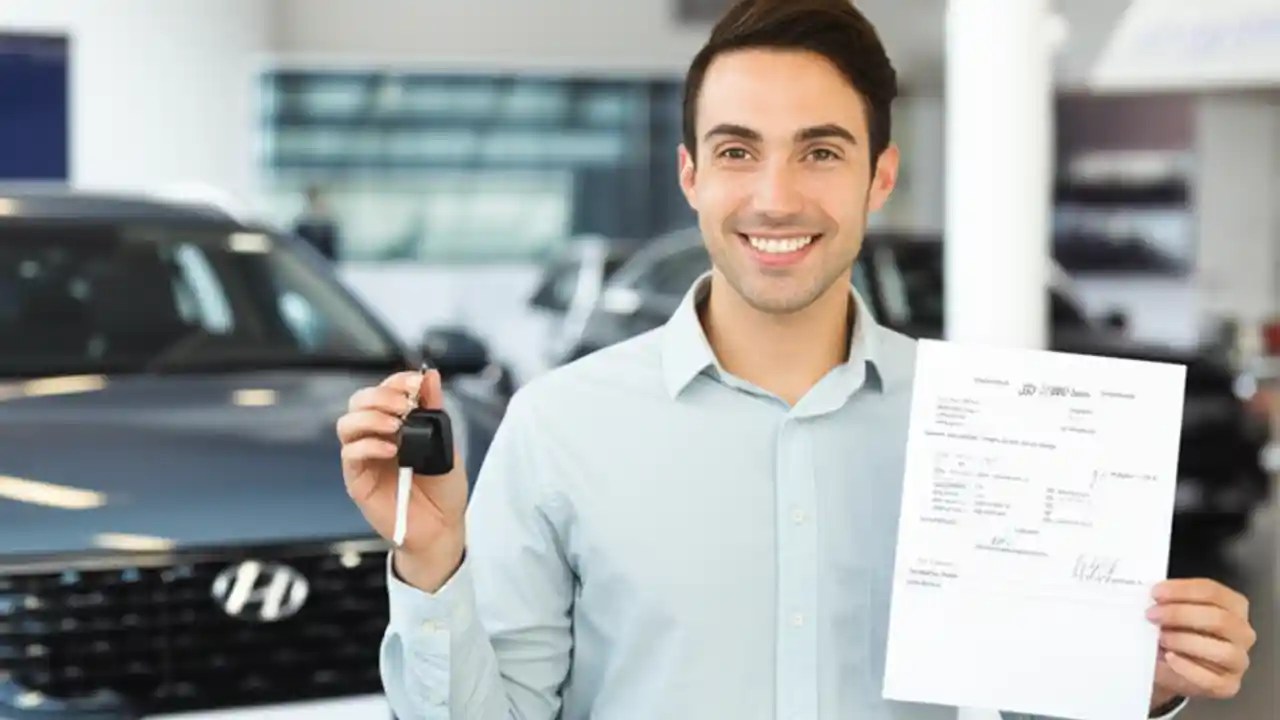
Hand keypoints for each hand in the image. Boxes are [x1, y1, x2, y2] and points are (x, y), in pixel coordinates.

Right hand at [337, 369, 469, 591]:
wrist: (442, 528)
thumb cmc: (443, 489)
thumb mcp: (445, 444)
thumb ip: (435, 410)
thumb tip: (430, 376)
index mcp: (398, 423)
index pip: (385, 390)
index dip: (396, 380)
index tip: (415, 381)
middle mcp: (376, 436)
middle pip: (359, 401)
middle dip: (380, 396)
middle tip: (403, 405)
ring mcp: (365, 457)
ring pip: (347, 424)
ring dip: (370, 418)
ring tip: (396, 426)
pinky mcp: (357, 479)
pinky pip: (351, 454)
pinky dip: (368, 446)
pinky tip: (390, 450)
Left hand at [1145, 578, 1256, 710]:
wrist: (1170, 665)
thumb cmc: (1175, 629)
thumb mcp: (1172, 611)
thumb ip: (1168, 602)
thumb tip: (1153, 598)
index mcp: (1234, 605)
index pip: (1213, 592)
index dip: (1182, 590)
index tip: (1155, 593)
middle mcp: (1242, 632)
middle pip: (1219, 619)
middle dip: (1181, 614)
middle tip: (1152, 615)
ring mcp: (1238, 661)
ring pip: (1222, 650)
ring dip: (1186, 641)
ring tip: (1161, 638)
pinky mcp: (1228, 685)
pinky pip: (1212, 680)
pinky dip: (1188, 668)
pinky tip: (1169, 658)